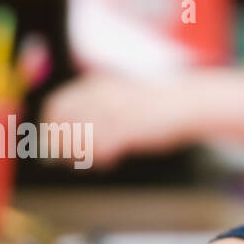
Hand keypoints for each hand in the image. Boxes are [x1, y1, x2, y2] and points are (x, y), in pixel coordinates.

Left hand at [43, 74, 194, 168]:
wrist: (189, 105)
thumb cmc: (155, 106)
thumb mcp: (121, 98)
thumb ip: (94, 110)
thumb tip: (64, 135)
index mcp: (99, 84)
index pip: (57, 104)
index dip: (53, 126)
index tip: (58, 142)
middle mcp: (103, 95)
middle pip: (64, 122)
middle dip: (64, 143)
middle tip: (75, 157)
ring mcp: (114, 110)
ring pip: (79, 138)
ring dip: (84, 153)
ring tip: (100, 157)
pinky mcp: (128, 127)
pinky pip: (100, 148)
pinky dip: (102, 157)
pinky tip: (114, 159)